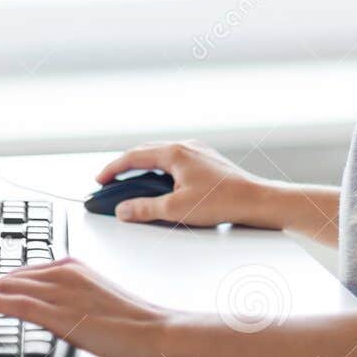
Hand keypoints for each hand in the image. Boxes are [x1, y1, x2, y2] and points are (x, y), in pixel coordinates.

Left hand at [0, 257, 174, 356]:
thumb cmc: (133, 323)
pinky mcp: (59, 312)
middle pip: (8, 279)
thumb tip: (52, 312)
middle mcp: (62, 272)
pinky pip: (16, 304)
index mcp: (71, 267)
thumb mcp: (95, 302)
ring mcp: (60, 290)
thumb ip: (70, 300)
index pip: (21, 274)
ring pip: (6, 289)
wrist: (156, 332)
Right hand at [94, 139, 267, 226]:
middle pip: (145, 151)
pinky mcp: (207, 161)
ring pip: (161, 155)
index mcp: (174, 153)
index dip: (113, 169)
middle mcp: (185, 146)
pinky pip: (175, 160)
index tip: (100, 180)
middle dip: (125, 166)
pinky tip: (161, 183)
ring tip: (132, 183)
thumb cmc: (222, 201)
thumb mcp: (176, 209)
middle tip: (111, 181)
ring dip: (143, 167)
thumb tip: (123, 210)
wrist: (256, 200)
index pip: (133, 156)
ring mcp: (197, 151)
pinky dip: (160, 169)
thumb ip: (145, 208)